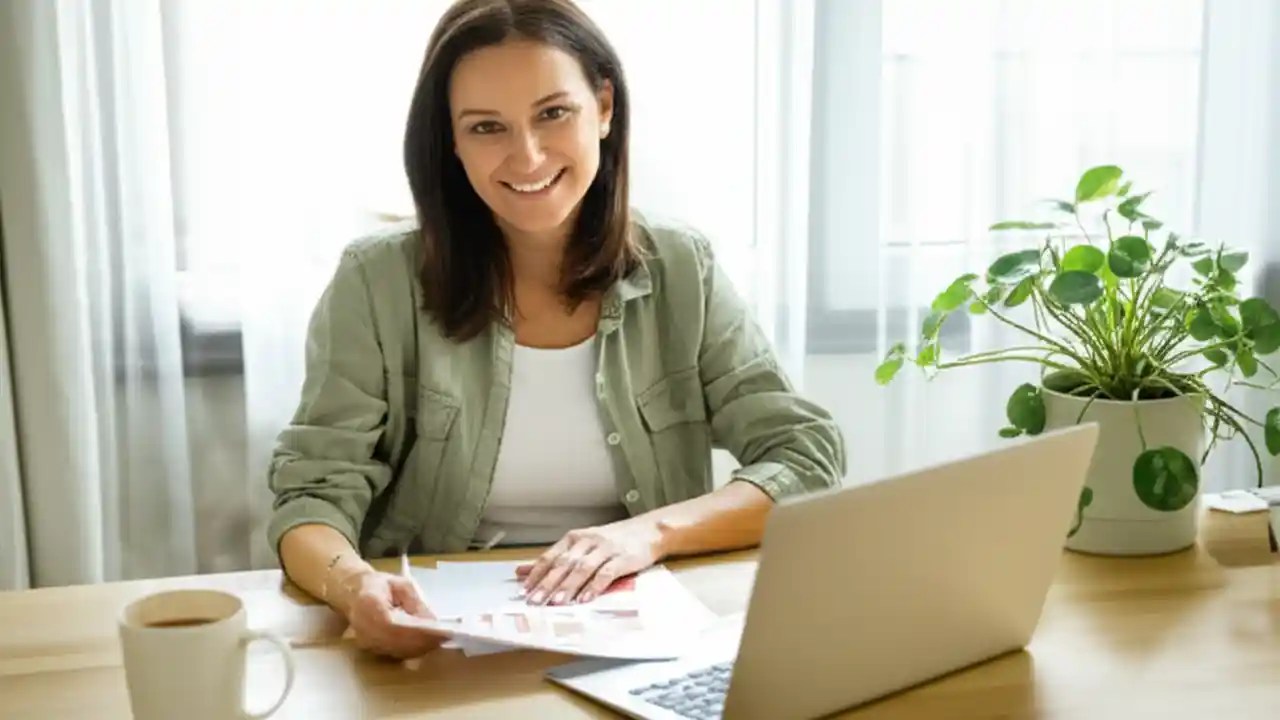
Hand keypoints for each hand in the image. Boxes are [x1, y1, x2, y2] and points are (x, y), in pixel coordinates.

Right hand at [342, 570, 445, 658]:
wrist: (355, 594)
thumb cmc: (380, 585)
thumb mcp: (401, 585)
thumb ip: (416, 603)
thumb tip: (432, 622)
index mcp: (369, 605)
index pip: (395, 625)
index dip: (418, 631)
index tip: (440, 630)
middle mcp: (364, 628)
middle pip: (398, 642)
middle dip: (424, 641)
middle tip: (446, 636)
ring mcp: (366, 642)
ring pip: (398, 651)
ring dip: (421, 648)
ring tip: (440, 639)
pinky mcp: (371, 650)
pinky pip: (396, 654)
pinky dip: (414, 650)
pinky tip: (427, 643)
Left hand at [517, 518, 664, 605]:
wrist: (648, 531)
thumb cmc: (612, 541)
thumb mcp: (582, 545)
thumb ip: (555, 558)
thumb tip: (522, 571)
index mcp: (575, 538)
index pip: (551, 556)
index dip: (536, 573)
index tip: (524, 591)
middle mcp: (588, 541)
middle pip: (564, 564)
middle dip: (548, 583)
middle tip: (535, 601)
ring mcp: (606, 549)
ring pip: (582, 568)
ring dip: (568, 586)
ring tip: (557, 602)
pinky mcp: (623, 558)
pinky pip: (606, 573)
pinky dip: (594, 586)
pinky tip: (585, 599)